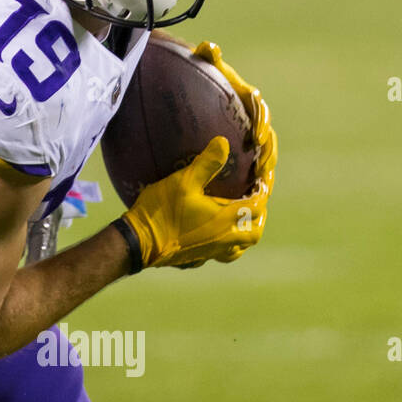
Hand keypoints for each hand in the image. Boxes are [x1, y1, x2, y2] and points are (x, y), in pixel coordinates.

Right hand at [120, 136, 265, 268]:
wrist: (139, 243)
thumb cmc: (162, 211)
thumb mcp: (183, 181)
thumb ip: (206, 163)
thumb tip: (223, 142)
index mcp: (225, 219)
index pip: (257, 205)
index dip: (262, 191)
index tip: (261, 180)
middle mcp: (224, 238)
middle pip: (254, 231)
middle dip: (259, 216)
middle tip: (254, 202)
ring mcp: (211, 252)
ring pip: (239, 247)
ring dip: (244, 234)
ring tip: (238, 223)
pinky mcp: (197, 259)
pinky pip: (219, 255)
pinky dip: (224, 246)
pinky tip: (212, 237)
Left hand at [192, 41, 277, 196]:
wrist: (191, 105)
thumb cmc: (198, 82)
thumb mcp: (201, 70)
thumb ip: (208, 58)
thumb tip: (210, 46)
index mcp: (244, 99)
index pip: (258, 109)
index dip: (261, 120)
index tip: (257, 134)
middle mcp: (250, 116)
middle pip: (266, 134)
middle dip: (267, 149)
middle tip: (262, 163)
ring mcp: (247, 134)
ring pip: (263, 151)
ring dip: (264, 164)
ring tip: (261, 179)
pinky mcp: (241, 150)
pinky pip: (250, 164)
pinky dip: (253, 176)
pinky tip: (248, 191)